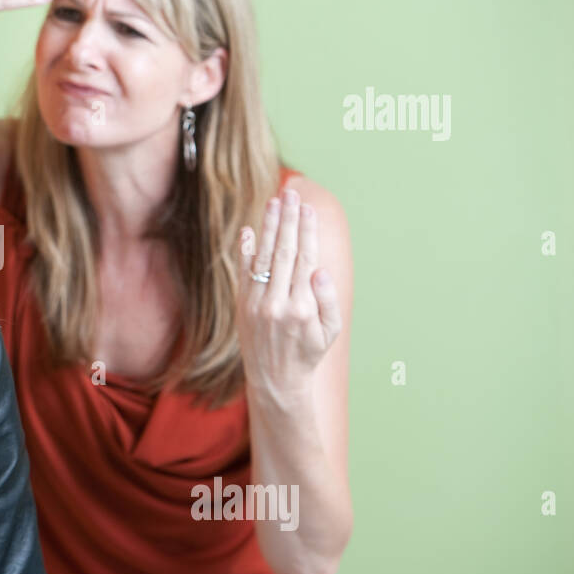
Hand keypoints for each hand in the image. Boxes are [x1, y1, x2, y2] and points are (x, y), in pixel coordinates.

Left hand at [237, 188, 342, 406]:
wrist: (275, 379)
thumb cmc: (308, 352)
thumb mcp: (330, 331)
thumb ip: (327, 299)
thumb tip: (321, 269)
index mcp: (304, 307)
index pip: (305, 259)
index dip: (306, 231)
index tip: (307, 208)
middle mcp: (278, 303)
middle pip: (284, 252)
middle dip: (287, 220)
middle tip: (289, 193)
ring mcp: (257, 303)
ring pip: (263, 258)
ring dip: (268, 228)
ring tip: (273, 202)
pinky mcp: (243, 305)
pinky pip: (244, 272)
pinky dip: (246, 251)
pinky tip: (249, 229)